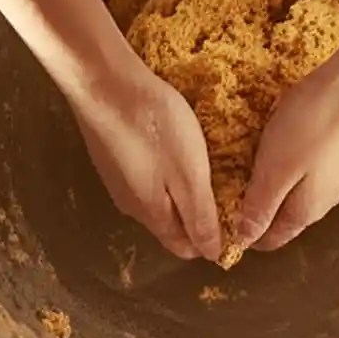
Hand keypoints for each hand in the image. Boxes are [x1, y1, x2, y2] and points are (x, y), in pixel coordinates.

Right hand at [68, 62, 221, 261]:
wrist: (103, 82)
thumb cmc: (153, 126)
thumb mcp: (189, 174)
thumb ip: (200, 216)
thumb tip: (212, 255)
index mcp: (152, 213)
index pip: (184, 246)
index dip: (210, 241)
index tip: (235, 220)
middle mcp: (130, 203)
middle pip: (169, 223)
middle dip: (197, 216)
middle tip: (226, 189)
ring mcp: (117, 178)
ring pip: (156, 197)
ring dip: (180, 190)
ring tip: (205, 166)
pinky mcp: (111, 153)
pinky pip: (144, 173)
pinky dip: (163, 168)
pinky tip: (173, 146)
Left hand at [237, 59, 338, 251]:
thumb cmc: (315, 126)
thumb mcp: (276, 170)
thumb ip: (261, 206)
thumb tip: (244, 240)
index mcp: (305, 210)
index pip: (272, 237)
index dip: (247, 234)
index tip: (223, 221)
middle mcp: (327, 198)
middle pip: (288, 215)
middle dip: (262, 208)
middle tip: (233, 187)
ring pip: (303, 188)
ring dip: (279, 182)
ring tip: (256, 161)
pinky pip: (316, 163)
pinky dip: (296, 159)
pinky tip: (288, 138)